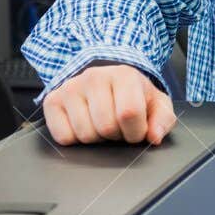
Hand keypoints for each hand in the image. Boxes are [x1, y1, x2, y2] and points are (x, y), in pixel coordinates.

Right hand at [42, 63, 176, 144]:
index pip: (128, 113)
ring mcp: (70, 88)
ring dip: (97, 138)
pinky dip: (76, 139)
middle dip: (116, 135)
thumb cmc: (133, 94)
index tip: (137, 130)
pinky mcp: (52, 101)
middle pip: (105, 127)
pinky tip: (85, 124)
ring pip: (85, 134)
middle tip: (118, 126)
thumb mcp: (156, 103)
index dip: (135, 132)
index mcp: (124, 75)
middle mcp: (94, 78)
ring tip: (102, 123)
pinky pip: (63, 137)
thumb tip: (155, 137)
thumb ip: (163, 120)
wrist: (106, 79)